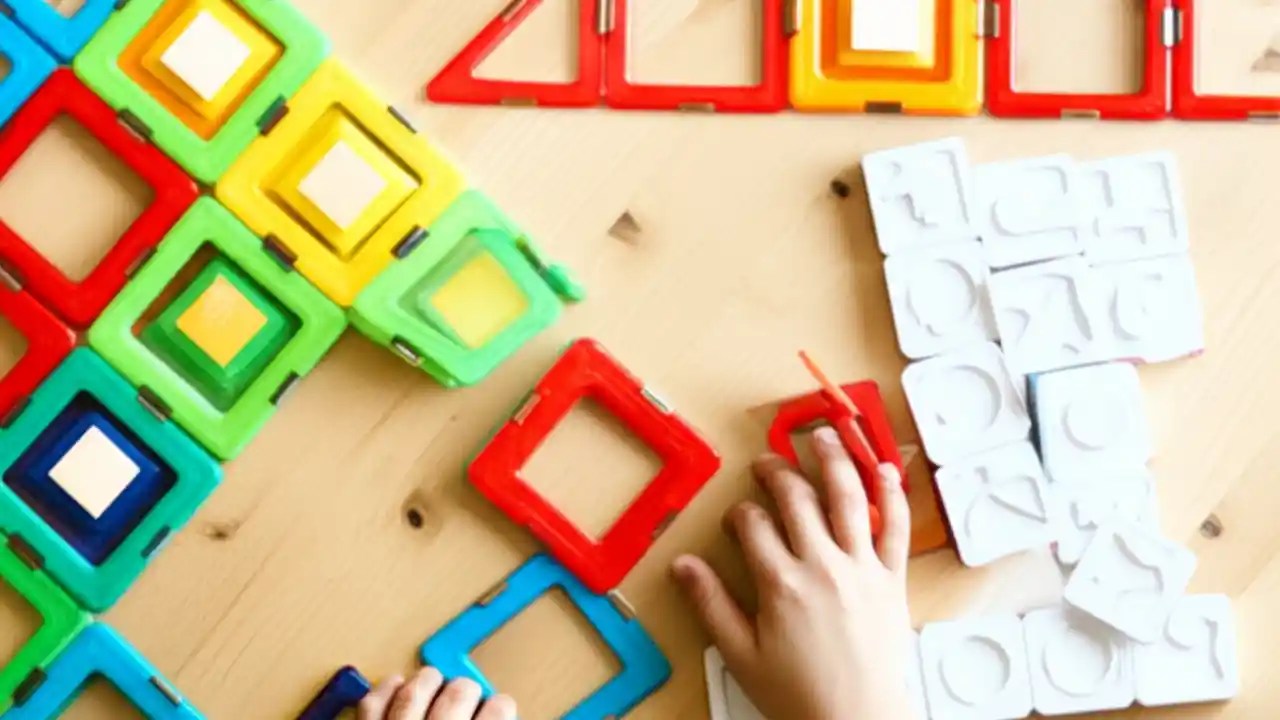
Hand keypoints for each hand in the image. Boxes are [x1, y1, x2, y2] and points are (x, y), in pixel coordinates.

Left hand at [357, 667, 516, 719]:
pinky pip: (371, 706)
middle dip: (466, 689)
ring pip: (414, 694)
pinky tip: (394, 684)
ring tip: (434, 679)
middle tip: (468, 693)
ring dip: (427, 681)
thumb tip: (501, 714)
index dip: (502, 706)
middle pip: (457, 695)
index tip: (501, 706)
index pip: (498, 713)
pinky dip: (383, 691)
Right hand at [673, 427, 914, 719]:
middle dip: (777, 472)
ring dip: (834, 460)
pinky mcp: (892, 578)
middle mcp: (822, 566)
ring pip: (848, 498)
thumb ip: (712, 605)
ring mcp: (861, 568)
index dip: (740, 513)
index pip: (753, 525)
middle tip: (767, 462)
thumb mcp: (741, 654)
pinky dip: (893, 494)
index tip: (738, 517)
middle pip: (796, 499)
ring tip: (823, 435)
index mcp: (781, 584)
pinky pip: (897, 526)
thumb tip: (683, 566)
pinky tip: (884, 469)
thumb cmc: (800, 695)